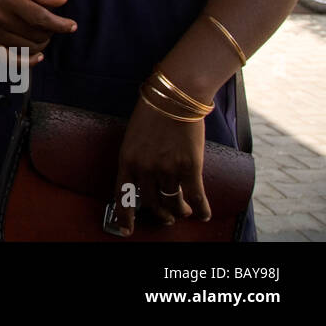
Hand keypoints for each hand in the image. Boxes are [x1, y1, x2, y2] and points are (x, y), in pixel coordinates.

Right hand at [0, 0, 75, 64]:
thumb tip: (63, 0)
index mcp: (8, 0)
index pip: (40, 17)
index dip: (60, 24)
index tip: (72, 26)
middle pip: (36, 35)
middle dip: (50, 32)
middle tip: (49, 24)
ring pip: (29, 49)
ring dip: (42, 44)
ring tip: (41, 34)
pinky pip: (12, 61)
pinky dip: (28, 62)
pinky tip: (39, 57)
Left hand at [109, 96, 210, 235]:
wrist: (174, 96)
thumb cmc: (153, 111)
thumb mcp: (133, 135)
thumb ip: (137, 157)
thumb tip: (144, 179)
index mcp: (127, 159)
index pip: (123, 195)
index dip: (124, 216)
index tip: (126, 229)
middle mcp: (145, 168)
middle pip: (151, 204)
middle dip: (160, 214)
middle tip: (165, 216)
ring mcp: (168, 169)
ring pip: (174, 203)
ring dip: (180, 212)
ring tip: (183, 212)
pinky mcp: (190, 167)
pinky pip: (196, 198)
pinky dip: (201, 210)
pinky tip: (202, 215)